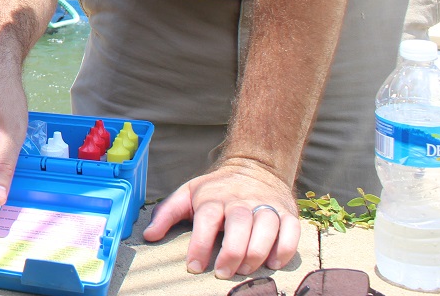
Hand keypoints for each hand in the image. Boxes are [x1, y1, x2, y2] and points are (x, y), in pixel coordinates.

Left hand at [142, 158, 299, 276]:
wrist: (255, 166)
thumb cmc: (217, 188)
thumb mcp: (188, 194)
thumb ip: (167, 214)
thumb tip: (148, 236)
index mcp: (213, 197)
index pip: (207, 220)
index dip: (200, 244)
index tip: (194, 267)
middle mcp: (240, 200)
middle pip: (239, 224)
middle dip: (231, 252)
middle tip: (223, 273)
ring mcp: (265, 205)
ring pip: (266, 227)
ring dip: (257, 252)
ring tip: (245, 270)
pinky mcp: (286, 212)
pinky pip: (291, 230)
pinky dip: (286, 247)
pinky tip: (274, 262)